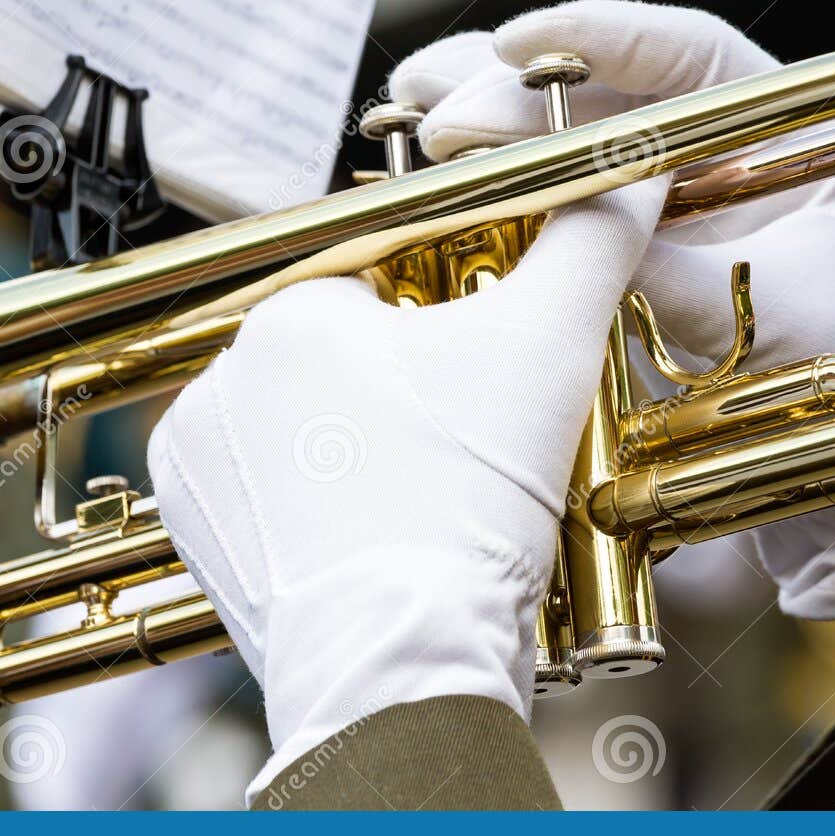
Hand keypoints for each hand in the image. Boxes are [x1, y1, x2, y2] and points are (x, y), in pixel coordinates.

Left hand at [147, 153, 665, 797]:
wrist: (404, 663)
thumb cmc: (467, 503)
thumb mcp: (550, 345)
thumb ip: (589, 240)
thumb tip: (632, 172)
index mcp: (292, 311)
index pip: (385, 276)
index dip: (452, 311)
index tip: (488, 365)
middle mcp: (223, 377)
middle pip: (345, 352)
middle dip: (409, 382)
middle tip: (469, 438)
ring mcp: (202, 465)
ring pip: (308, 421)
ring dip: (364, 439)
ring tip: (427, 489)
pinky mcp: (204, 538)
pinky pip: (271, 490)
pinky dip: (319, 499)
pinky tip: (377, 522)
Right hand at [399, 0, 834, 620]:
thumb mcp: (779, 316)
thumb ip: (678, 273)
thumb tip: (573, 233)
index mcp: (788, 134)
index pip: (690, 54)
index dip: (601, 36)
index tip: (518, 40)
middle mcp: (718, 159)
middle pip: (602, 91)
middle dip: (509, 83)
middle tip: (433, 107)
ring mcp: (668, 212)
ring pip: (565, 144)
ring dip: (486, 126)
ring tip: (410, 116)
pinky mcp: (630, 267)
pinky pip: (555, 216)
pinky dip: (495, 201)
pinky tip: (436, 195)